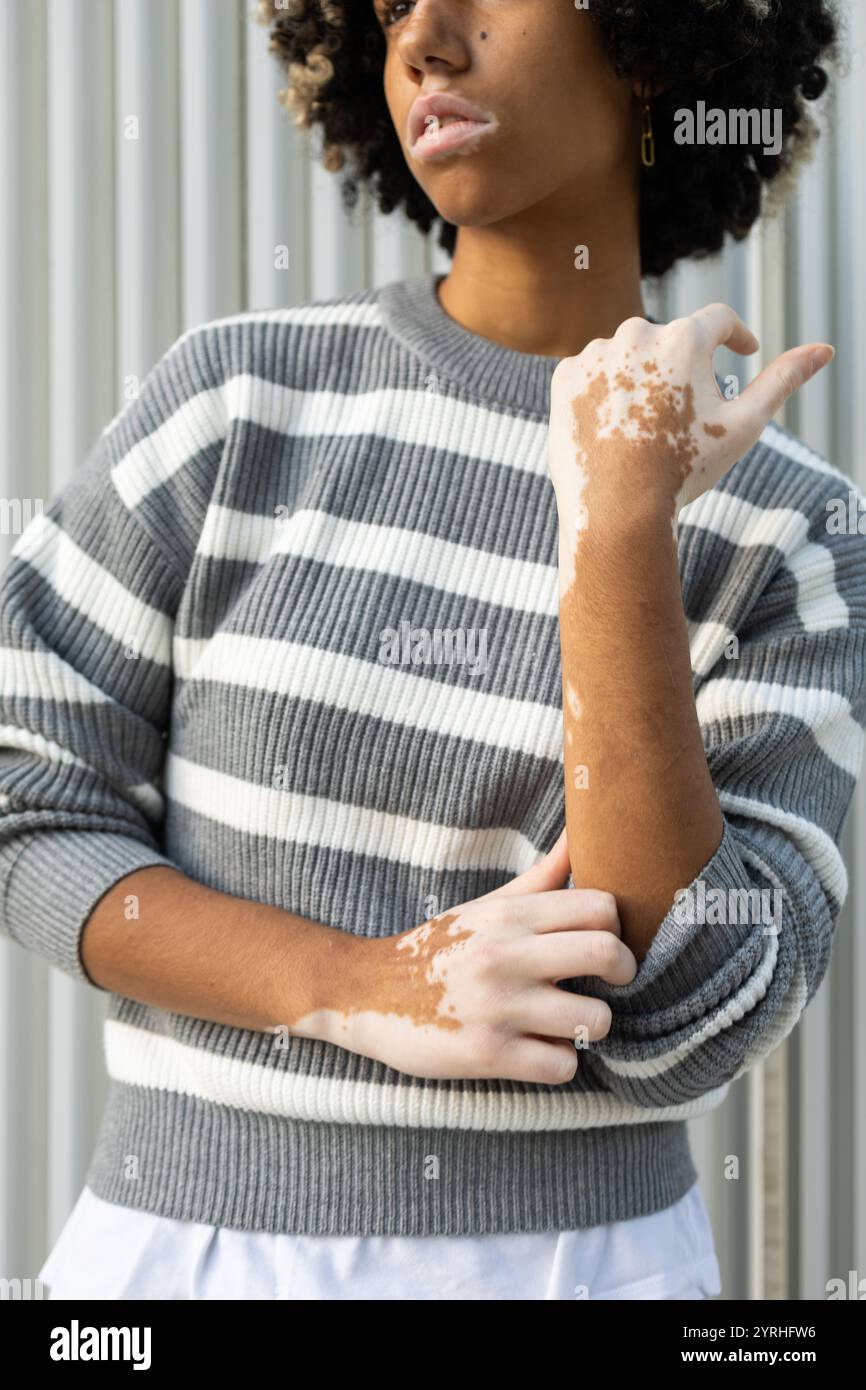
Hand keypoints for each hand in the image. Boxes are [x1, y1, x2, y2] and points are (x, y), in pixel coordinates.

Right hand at [327, 831, 636, 1082]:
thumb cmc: (438, 948)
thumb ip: (541, 877)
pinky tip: (538, 1050)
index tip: (603, 942)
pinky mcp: (488, 1054)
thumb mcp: (487, 906)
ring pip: (596, 1019)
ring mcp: (499, 1006)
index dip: (615, 927)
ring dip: (589, 1025)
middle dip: (622, 972)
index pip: (601, 906)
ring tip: (567, 1020)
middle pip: (610, 954)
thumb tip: (580, 835)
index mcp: (510, 915)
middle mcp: (507, 955)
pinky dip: (557, 1062)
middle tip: (608, 982)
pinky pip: (562, 1066)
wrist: (366, 993)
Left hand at [547, 303, 833, 553]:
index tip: (742, 351)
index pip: (719, 320)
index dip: (736, 336)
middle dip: (681, 372)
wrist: (616, 508)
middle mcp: (637, 333)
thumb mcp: (743, 425)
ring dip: (640, 381)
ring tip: (645, 430)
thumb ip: (782, 380)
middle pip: (669, 343)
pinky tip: (613, 431)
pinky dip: (604, 397)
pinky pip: (592, 377)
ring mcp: (595, 353)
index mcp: (685, 337)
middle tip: (684, 418)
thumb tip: (823, 350)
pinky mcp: (564, 378)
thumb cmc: (685, 470)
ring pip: (628, 358)